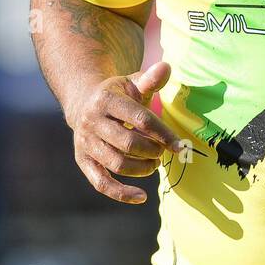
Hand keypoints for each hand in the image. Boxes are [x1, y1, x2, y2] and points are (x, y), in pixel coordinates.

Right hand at [65, 61, 182, 203]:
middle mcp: (92, 122)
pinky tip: (142, 197)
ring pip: (116, 164)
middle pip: (128, 144)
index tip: (181, 146)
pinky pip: (101, 183)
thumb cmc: (118, 95)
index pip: (140, 119)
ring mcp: (85, 143)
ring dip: (142, 168)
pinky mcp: (83, 161)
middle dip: (153, 150)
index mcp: (106, 101)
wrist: (84, 103)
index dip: (163, 134)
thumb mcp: (132, 83)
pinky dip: (121, 193)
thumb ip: (150, 79)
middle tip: (163, 152)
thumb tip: (166, 67)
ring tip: (154, 163)